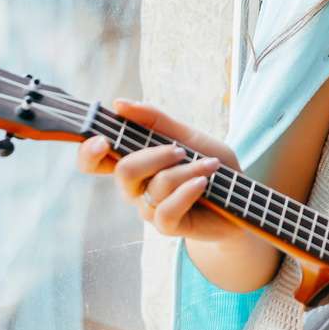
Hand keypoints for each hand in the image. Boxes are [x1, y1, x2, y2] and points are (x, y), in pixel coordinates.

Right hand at [76, 98, 242, 243]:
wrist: (239, 197)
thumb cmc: (209, 164)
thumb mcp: (186, 135)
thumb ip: (154, 119)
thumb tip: (118, 103)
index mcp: (133, 161)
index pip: (94, 161)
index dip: (89, 152)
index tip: (103, 139)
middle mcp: (135, 186)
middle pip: (123, 171)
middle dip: (157, 155)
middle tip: (182, 150)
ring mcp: (148, 208)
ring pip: (155, 185)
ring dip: (188, 169)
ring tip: (210, 166)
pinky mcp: (166, 226)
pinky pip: (167, 209)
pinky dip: (189, 190)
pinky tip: (204, 183)